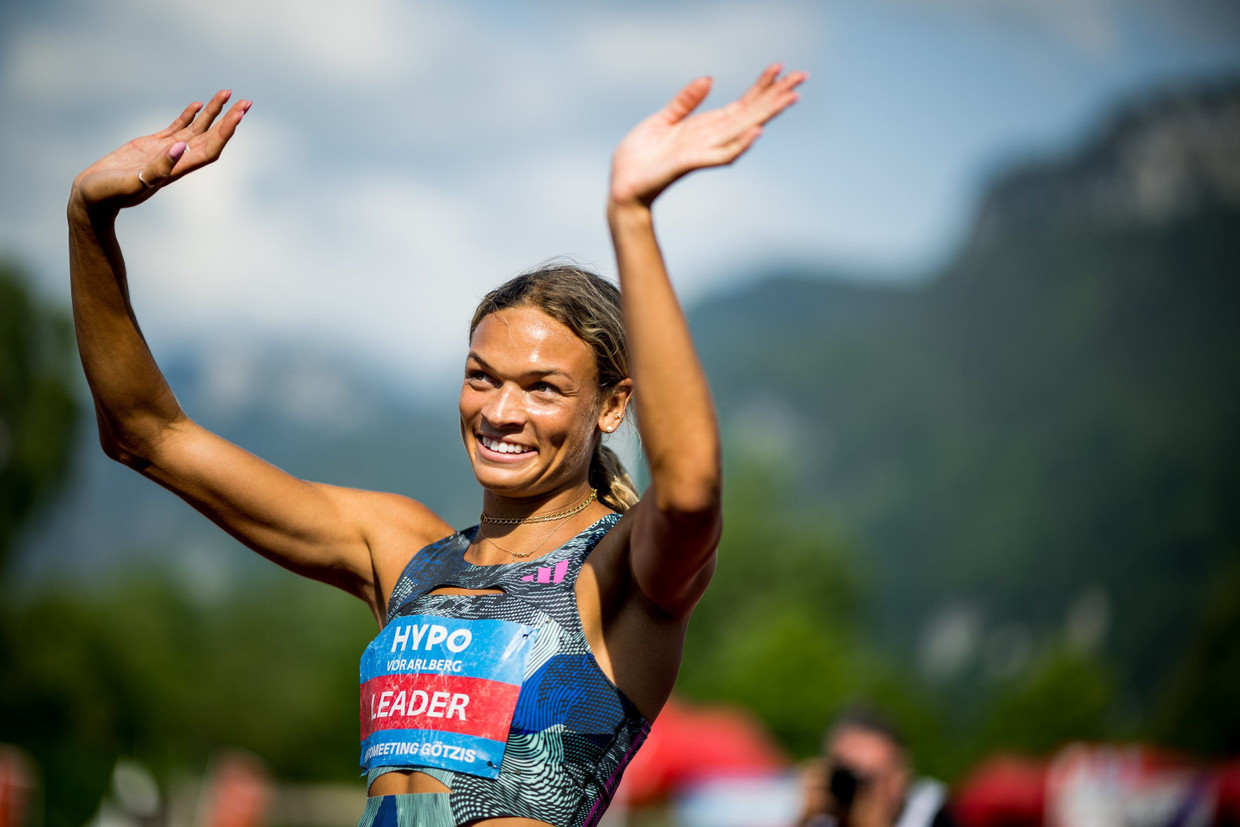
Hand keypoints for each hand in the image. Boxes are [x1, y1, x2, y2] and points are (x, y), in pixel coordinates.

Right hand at [70, 90, 250, 213]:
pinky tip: (198, 105)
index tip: (239, 115)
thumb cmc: (108, 195)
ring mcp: (165, 152)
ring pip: (196, 129)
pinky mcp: (151, 146)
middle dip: (228, 119)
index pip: (210, 149)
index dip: (226, 132)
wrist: (91, 199)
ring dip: (213, 113)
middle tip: (246, 102)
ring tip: (226, 94)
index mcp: (176, 170)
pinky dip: (189, 116)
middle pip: (210, 137)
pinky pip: (177, 128)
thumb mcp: (131, 183)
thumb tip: (179, 148)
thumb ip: (157, 168)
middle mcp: (176, 160)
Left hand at [609, 63, 805, 208]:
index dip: (761, 86)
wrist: (623, 185)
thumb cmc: (640, 157)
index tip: (780, 67)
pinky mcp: (692, 162)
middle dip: (776, 95)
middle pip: (751, 113)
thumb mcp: (662, 120)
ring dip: (768, 113)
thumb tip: (709, 79)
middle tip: (803, 76)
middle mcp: (711, 138)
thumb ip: (685, 101)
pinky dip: (740, 143)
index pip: (741, 104)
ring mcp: (704, 151)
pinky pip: (722, 154)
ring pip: (744, 130)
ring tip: (791, 97)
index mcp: (705, 127)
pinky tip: (756, 131)